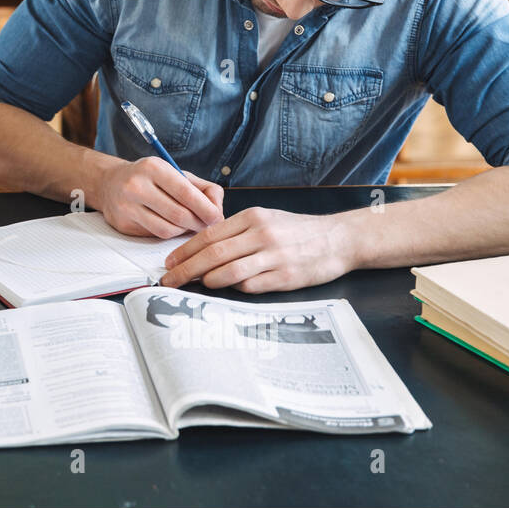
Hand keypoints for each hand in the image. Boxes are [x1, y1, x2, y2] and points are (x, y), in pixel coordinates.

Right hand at [96, 157, 223, 238]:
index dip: (206, 209)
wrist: (110, 183)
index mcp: (153, 168)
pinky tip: (171, 224)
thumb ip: (203, 188)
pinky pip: (155, 235)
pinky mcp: (123, 224)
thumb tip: (218, 211)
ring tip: (188, 223)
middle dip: (198, 223)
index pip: (186, 193)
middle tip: (206, 225)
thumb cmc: (150, 178)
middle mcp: (136, 186)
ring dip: (184, 230)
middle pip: (179, 215)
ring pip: (167, 229)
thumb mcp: (175, 173)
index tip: (217, 217)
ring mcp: (127, 206)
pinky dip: (169, 233)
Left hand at [159, 207, 354, 293]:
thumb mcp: (265, 219)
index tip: (169, 262)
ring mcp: (274, 256)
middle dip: (186, 269)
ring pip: (229, 272)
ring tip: (197, 286)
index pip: (208, 235)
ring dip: (208, 281)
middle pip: (213, 254)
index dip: (184, 251)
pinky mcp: (286, 277)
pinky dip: (235, 289)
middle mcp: (261, 235)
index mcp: (252, 218)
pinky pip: (251, 286)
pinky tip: (229, 290)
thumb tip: (202, 248)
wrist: (339, 239)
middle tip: (169, 280)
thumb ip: (236, 231)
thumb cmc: (297, 231)